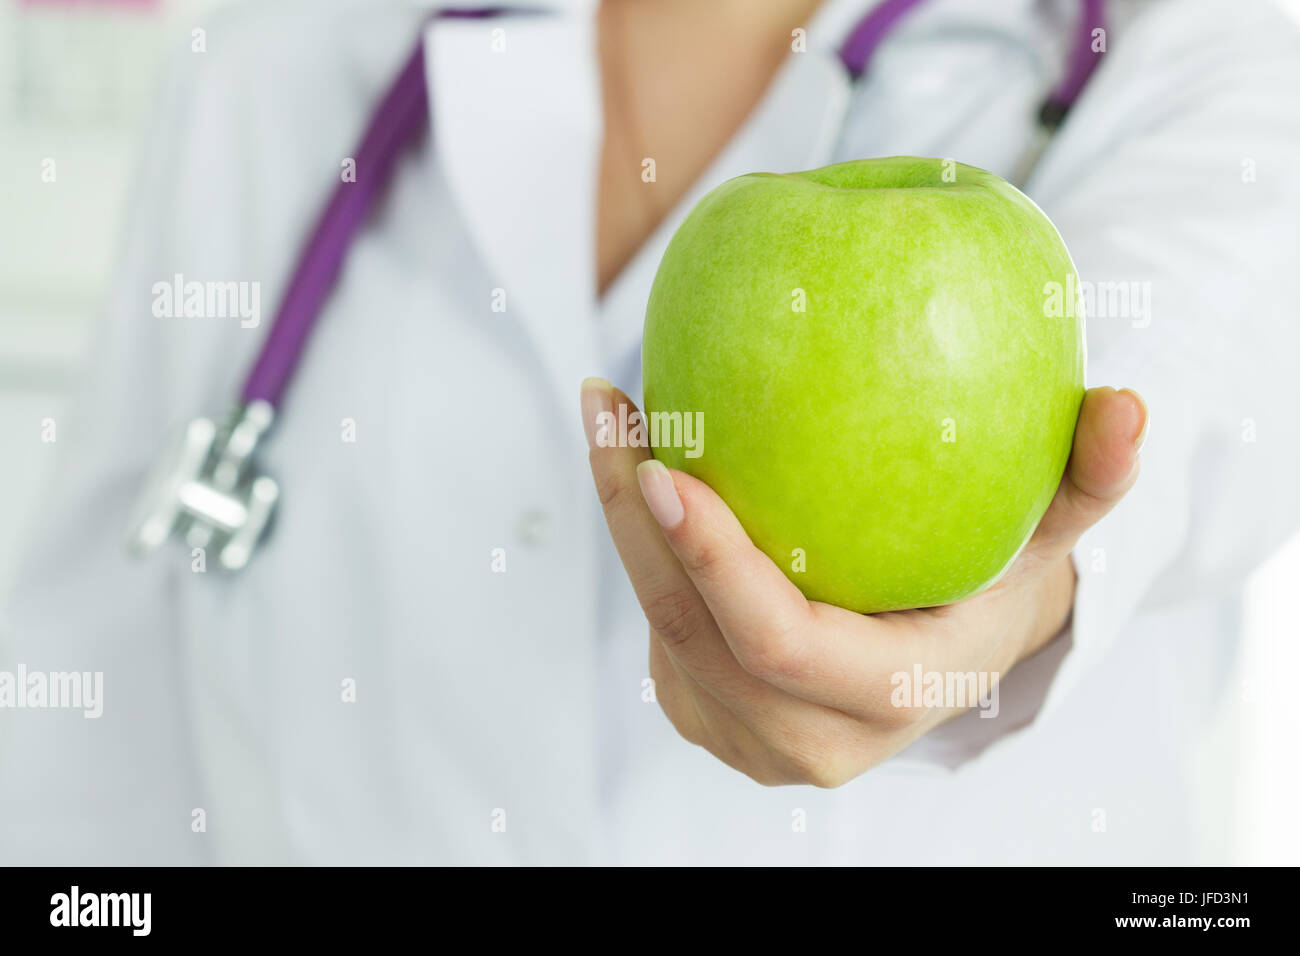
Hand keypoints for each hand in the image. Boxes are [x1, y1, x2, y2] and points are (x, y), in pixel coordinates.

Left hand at [581, 378, 1146, 786]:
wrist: (943, 655)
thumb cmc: (993, 580)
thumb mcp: (1048, 533)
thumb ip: (1091, 480)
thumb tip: (1131, 404)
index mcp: (887, 699)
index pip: (782, 645)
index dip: (713, 562)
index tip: (664, 465)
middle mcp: (809, 741)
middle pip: (691, 635)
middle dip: (634, 522)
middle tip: (611, 407)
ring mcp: (749, 738)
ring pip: (662, 631)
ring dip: (622, 523)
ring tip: (610, 412)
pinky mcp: (709, 715)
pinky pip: (660, 630)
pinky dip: (639, 548)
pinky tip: (634, 462)